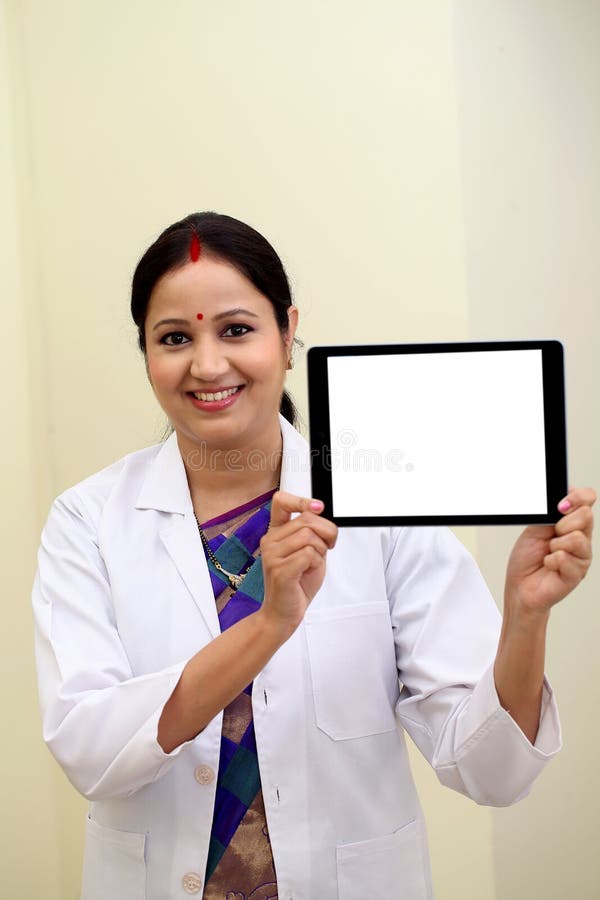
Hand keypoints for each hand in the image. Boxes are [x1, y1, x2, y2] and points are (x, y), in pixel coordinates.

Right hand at [259, 491, 337, 636]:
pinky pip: (308, 554)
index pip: (281, 501)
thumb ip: (312, 531)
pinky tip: (307, 572)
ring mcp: (272, 555)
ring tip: (312, 564)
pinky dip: (316, 563)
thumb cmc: (297, 582)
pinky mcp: (280, 570)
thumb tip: (318, 510)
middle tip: (325, 549)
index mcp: (275, 533)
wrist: (283, 613)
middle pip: (307, 520)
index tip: (317, 507)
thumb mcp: (309, 550)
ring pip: (309, 536)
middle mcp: (270, 541)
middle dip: (325, 534)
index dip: (301, 500)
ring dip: (320, 551)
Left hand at [504, 487, 595, 614]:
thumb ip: (549, 515)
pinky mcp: (578, 572)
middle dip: (563, 523)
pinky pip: (566, 558)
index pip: (587, 499)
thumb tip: (562, 501)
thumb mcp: (534, 529)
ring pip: (578, 538)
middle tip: (551, 534)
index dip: (578, 497)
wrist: (520, 586)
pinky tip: (548, 565)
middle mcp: (581, 536)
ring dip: (555, 545)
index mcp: (571, 521)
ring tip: (548, 552)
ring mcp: (582, 555)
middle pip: (586, 515)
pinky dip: (550, 561)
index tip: (560, 506)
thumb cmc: (527, 558)